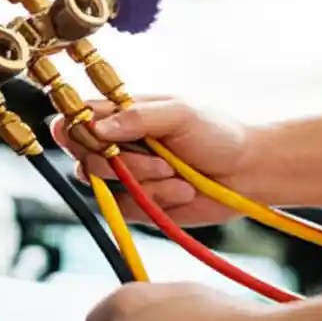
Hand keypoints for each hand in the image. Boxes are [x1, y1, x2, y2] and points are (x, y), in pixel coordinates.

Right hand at [50, 97, 254, 225]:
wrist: (247, 173)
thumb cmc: (218, 134)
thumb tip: (97, 128)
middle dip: (119, 161)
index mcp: (123, 115)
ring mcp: (126, 177)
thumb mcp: (181, 113)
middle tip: (159, 157)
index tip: (96, 136)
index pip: (77, 118)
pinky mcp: (137, 204)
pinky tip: (182, 190)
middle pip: (82, 156)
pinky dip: (156, 199)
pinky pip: (125, 207)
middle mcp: (119, 145)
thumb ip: (137, 117)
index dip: (74, 127)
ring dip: (143, 180)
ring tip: (176, 172)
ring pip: (103, 184)